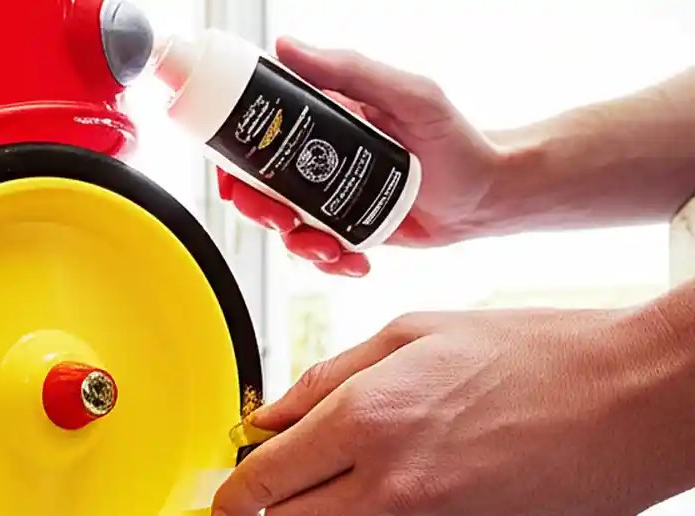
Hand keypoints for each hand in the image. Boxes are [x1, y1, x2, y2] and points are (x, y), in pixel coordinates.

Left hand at [209, 302, 694, 515]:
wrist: (635, 401)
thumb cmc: (533, 353)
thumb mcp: (412, 333)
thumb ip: (324, 381)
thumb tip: (267, 420)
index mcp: (369, 419)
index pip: (265, 483)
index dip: (231, 498)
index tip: (223, 506)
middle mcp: (394, 485)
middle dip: (282, 511)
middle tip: (305, 477)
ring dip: (363, 500)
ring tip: (427, 445)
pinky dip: (419, 512)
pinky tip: (464, 469)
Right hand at [218, 37, 505, 276]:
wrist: (489, 196)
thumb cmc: (457, 138)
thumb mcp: (408, 95)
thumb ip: (350, 70)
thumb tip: (286, 46)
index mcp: (324, 118)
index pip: (260, 129)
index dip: (233, 155)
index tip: (231, 176)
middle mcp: (320, 156)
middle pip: (260, 184)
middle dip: (258, 208)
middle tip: (279, 219)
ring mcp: (332, 194)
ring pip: (284, 224)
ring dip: (295, 243)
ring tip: (326, 247)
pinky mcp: (348, 228)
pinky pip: (318, 251)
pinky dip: (328, 263)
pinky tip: (353, 261)